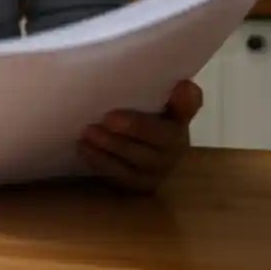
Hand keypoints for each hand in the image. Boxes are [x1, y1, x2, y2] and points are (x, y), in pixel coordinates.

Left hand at [77, 80, 202, 191]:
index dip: (183, 101)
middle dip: (133, 130)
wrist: (137, 145)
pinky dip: (100, 162)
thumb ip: (167, 94)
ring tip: (88, 133)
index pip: (186, 111)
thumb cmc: (142, 114)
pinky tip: (84, 149)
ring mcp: (158, 171)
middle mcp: (176, 149)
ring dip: (110, 148)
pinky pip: (120, 177)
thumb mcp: (154, 99)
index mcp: (180, 121)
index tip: (177, 87)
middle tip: (105, 119)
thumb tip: (183, 85)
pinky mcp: (138, 185)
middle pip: (158, 142)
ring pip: (136, 162)